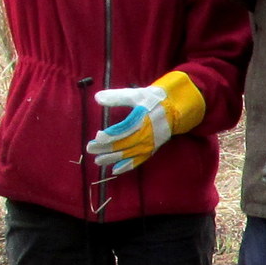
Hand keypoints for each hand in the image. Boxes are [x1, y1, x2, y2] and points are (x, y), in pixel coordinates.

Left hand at [88, 71, 207, 174]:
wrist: (175, 109)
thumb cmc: (153, 100)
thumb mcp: (136, 94)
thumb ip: (117, 97)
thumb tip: (97, 98)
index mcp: (143, 119)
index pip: (123, 129)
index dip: (110, 134)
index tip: (97, 137)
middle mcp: (147, 134)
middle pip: (123, 143)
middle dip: (106, 148)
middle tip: (90, 149)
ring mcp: (149, 144)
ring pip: (129, 154)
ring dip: (113, 158)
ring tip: (98, 161)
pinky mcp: (152, 149)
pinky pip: (138, 160)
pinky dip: (127, 166)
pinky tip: (115, 170)